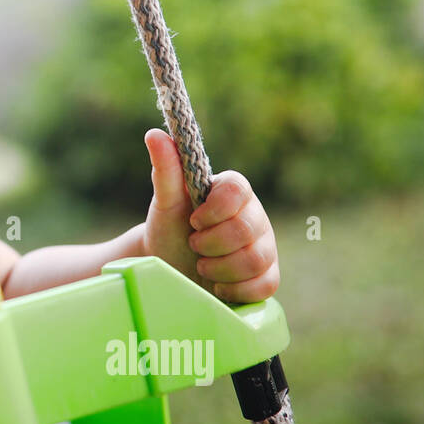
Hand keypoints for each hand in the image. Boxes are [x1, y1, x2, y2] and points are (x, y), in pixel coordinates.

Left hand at [141, 129, 279, 302]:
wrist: (171, 267)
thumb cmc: (169, 229)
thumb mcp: (165, 202)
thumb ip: (165, 169)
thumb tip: (154, 134)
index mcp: (234, 191)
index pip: (238, 189)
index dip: (213, 210)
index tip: (192, 221)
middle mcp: (255, 215)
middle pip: (246, 230)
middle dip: (209, 244)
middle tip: (193, 245)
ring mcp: (266, 245)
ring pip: (255, 260)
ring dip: (218, 269)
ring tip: (201, 265)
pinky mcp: (268, 275)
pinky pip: (265, 285)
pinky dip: (234, 289)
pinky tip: (217, 285)